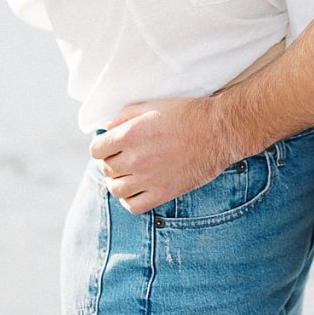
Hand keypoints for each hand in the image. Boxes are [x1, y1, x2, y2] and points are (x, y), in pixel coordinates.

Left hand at [89, 96, 240, 213]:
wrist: (218, 131)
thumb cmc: (185, 114)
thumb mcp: (150, 107)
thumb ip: (123, 117)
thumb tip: (106, 129)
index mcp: (129, 135)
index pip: (96, 150)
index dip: (101, 147)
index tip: (109, 146)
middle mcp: (135, 159)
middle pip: (106, 169)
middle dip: (111, 162)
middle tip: (124, 157)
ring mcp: (149, 179)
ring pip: (116, 190)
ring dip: (119, 182)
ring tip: (129, 174)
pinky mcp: (164, 193)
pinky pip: (134, 207)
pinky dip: (130, 200)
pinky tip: (138, 190)